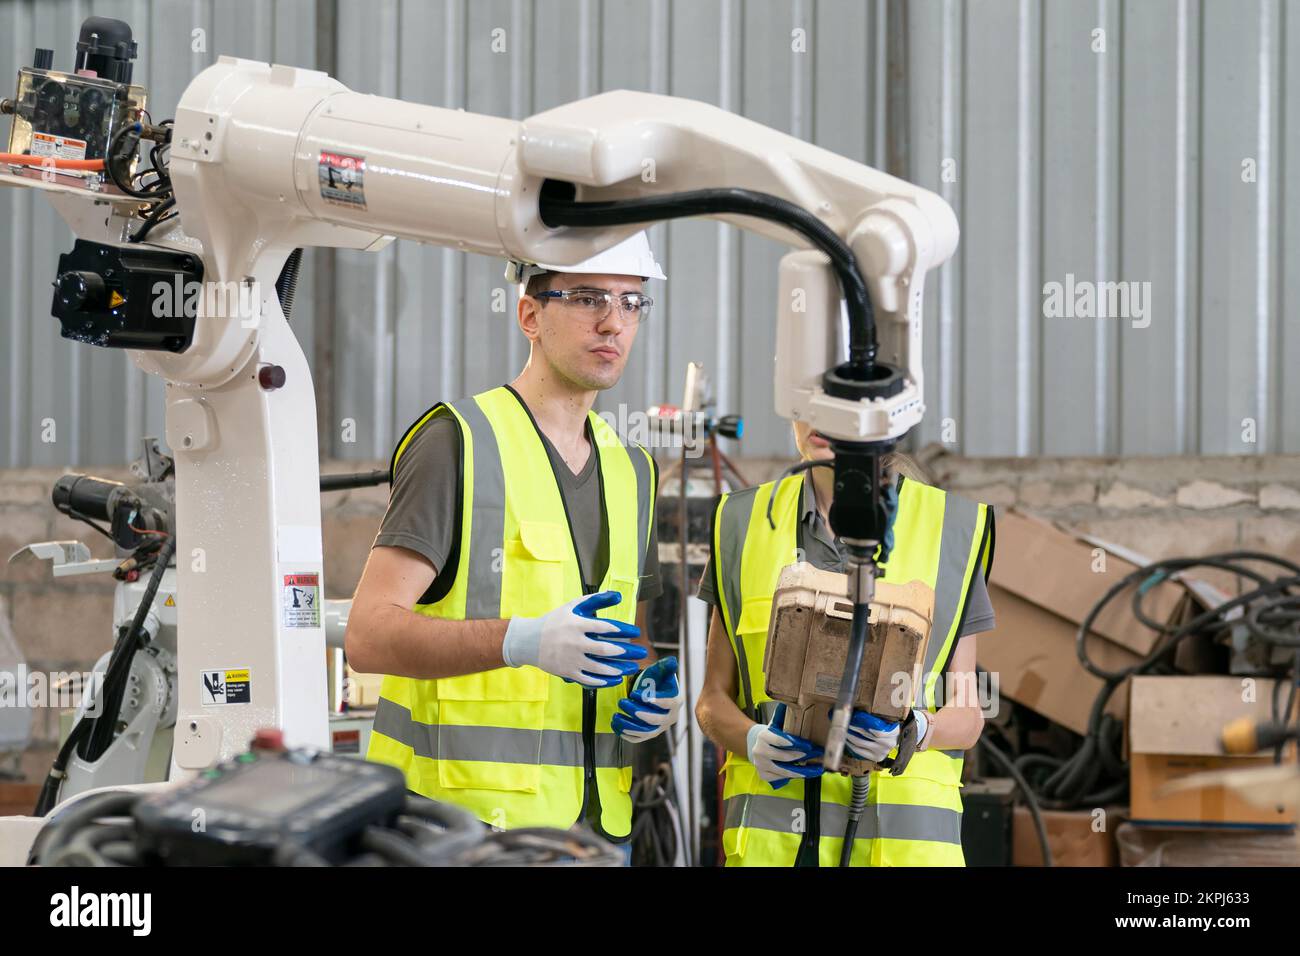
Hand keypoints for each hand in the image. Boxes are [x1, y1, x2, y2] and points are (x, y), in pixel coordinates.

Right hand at [502, 591, 645, 687]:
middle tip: (641, 652)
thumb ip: (595, 600)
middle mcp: (575, 642)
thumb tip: (618, 595)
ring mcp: (571, 659)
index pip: (604, 627)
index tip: (636, 631)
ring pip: (599, 667)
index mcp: (577, 625)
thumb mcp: (573, 606)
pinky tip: (615, 679)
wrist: (529, 641)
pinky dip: (603, 680)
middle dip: (626, 651)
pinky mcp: (567, 672)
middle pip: (605, 649)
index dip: (623, 629)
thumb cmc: (555, 621)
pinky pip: (588, 679)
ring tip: (631, 668)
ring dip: (618, 668)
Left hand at [611, 656, 682, 742]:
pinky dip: (626, 734)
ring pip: (646, 732)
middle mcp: (670, 717)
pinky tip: (616, 725)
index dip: (654, 700)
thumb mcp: (661, 671)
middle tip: (622, 702)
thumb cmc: (655, 680)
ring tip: (616, 716)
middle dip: (637, 712)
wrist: (650, 692)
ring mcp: (659, 728)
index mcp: (675, 702)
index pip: (668, 704)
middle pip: (655, 720)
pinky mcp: (649, 734)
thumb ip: (666, 666)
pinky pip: (638, 738)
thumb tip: (672, 661)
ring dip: (629, 726)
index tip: (636, 694)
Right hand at [746, 702, 823, 789]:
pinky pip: (781, 778)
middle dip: (803, 757)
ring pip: (785, 771)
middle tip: (817, 756)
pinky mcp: (763, 775)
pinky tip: (805, 774)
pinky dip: (794, 777)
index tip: (810, 746)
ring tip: (816, 770)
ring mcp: (761, 765)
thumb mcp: (774, 723)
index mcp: (764, 736)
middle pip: (785, 758)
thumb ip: (782, 715)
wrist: (753, 744)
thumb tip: (791, 702)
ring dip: (803, 772)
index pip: (781, 741)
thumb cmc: (769, 734)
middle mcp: (760, 751)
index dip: (797, 744)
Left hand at [842, 709, 910, 762]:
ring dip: (849, 735)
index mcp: (894, 732)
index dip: (863, 724)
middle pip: (866, 735)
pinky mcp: (876, 758)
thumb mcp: (890, 717)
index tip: (853, 717)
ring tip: (843, 728)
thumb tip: (868, 696)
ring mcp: (882, 752)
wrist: (897, 739)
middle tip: (844, 721)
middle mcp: (888, 744)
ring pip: (860, 743)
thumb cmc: (891, 724)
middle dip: (853, 727)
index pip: (876, 729)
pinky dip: (850, 745)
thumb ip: (881, 712)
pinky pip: (859, 751)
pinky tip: (846, 738)